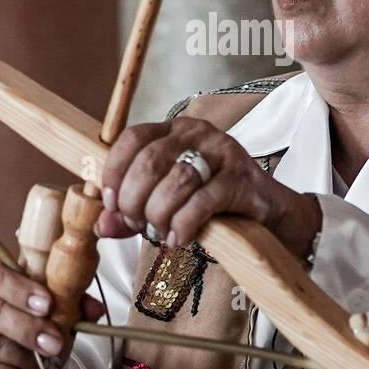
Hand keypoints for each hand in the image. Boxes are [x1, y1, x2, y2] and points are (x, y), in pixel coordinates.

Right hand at [0, 263, 105, 368]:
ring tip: (43, 368)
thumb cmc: (25, 311)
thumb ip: (70, 300)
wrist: (1, 336)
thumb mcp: (48, 300)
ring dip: (20, 359)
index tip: (47, 304)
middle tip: (55, 344)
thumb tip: (95, 310)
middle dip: (27, 330)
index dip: (20, 290)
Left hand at [95, 115, 321, 258]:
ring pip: (175, 182)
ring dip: (159, 215)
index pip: (132, 137)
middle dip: (135, 201)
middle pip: (149, 161)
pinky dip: (184, 225)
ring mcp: (222, 152)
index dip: (115, 172)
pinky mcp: (241, 178)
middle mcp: (197, 132)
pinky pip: (202, 201)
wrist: (267, 213)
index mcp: (174, 129)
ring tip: (161, 233)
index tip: (112, 203)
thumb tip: (101, 225)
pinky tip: (181, 239)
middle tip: (139, 225)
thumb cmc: (212, 203)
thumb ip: (132, 212)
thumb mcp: (166, 204)